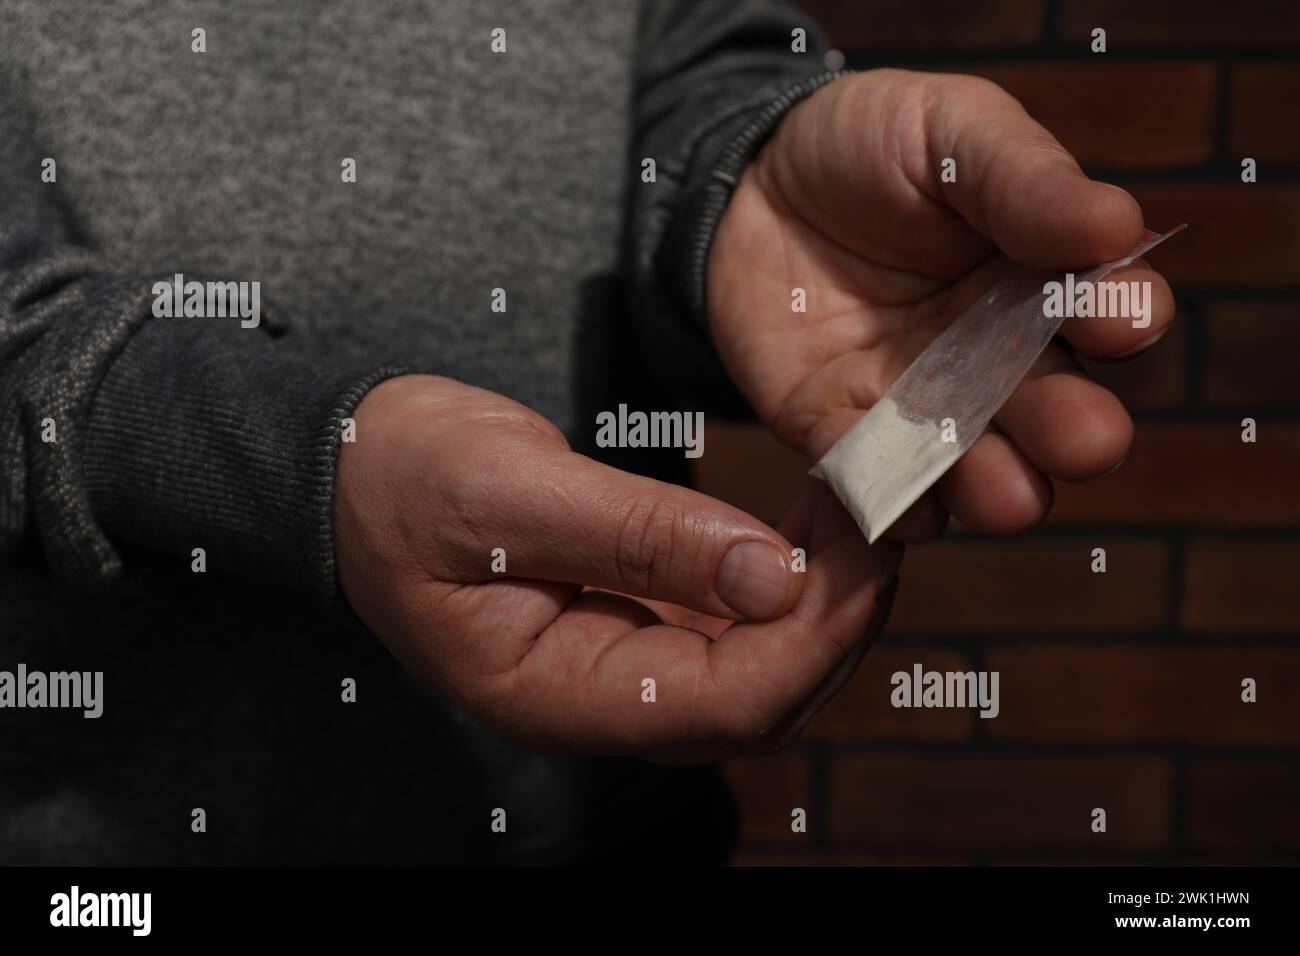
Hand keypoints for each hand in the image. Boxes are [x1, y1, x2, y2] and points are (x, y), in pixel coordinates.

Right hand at [334, 374, 899, 761]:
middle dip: (834, 622)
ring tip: (858, 518)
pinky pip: (727, 632)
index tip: (866, 550)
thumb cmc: (403, 475)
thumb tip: (773, 575)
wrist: (350, 467)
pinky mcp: (628, 629)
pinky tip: (809, 530)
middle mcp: (594, 701)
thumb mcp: (513, 489)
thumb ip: (641, 535)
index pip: (719, 705)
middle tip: (883, 522)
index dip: (809, 639)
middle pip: (753, 702)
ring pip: (753, 673)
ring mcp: (613, 670)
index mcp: (551, 692)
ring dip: (818, 605)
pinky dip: (781, 586)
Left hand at [708, 69, 1174, 539]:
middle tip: (1083, 441)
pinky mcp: (839, 430)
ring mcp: (919, 404)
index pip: (1106, 311)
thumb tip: (1117, 225)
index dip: (1121, 318)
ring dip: (995, 487)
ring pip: (974, 466)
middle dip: (1074, 432)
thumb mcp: (950, 130)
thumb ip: (1023, 177)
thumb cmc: (872, 144)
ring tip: (1005, 495)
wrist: (754, 181)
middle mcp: (996, 359)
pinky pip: (869, 477)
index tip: (1120, 320)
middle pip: (1053, 411)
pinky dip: (887, 498)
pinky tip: (903, 506)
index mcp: (1043, 280)